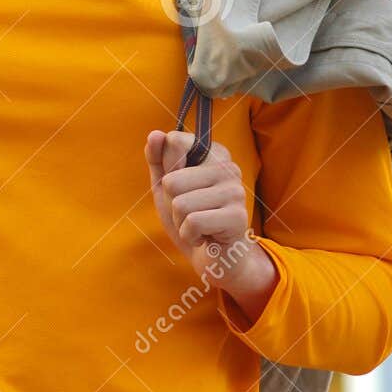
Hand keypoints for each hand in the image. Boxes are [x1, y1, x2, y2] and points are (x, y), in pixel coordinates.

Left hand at [145, 128, 277, 306]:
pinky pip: (192, 223)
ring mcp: (235, 190)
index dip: (167, 171)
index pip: (174, 141)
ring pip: (180, 204)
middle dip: (172, 204)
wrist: (213, 256)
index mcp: (213, 153)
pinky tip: (205, 237)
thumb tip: (154, 135)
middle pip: (172, 180)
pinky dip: (190, 236)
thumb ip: (157, 160)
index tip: (182, 187)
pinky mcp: (237, 216)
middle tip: (190, 213)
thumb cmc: (189, 217)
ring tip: (197, 226)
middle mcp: (228, 166)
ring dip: (181, 222)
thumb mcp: (166, 187)